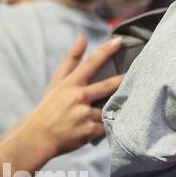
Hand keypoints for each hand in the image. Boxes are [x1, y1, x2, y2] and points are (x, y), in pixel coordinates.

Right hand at [28, 35, 124, 158]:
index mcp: (69, 84)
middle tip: (138, 74)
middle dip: (123, 80)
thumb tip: (82, 37)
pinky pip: (108, 125)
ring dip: (114, 108)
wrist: (37, 138)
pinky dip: (109, 124)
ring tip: (116, 109)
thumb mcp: (56, 83)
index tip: (119, 41)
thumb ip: (71, 60)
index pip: (89, 64)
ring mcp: (84, 115)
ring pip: (109, 108)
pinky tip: (109, 125)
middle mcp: (77, 98)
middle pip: (108, 86)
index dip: (105, 51)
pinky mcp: (89, 131)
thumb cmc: (48, 108)